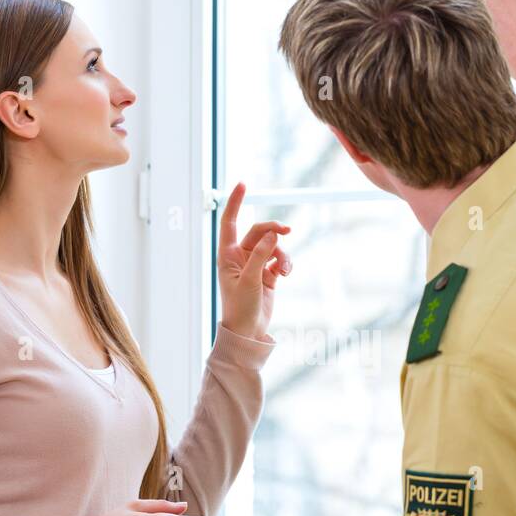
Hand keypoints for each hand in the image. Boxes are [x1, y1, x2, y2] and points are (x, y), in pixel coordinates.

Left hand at [216, 181, 291, 340]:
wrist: (248, 331)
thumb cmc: (241, 307)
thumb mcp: (250, 280)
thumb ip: (260, 255)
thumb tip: (272, 235)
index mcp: (228, 255)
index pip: (230, 222)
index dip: (235, 202)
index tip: (243, 184)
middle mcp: (241, 256)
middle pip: (258, 231)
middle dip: (273, 230)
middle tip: (287, 231)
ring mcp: (255, 265)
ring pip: (272, 246)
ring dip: (283, 254)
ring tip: (286, 270)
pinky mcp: (268, 274)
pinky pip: (279, 260)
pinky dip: (285, 264)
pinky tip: (286, 274)